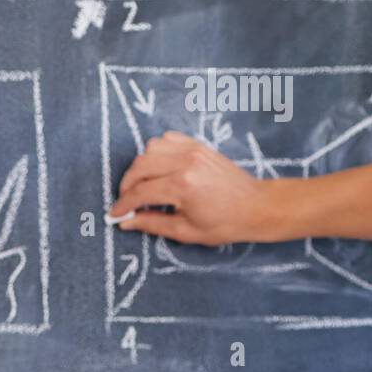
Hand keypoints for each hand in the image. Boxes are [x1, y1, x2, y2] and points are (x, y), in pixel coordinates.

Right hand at [109, 131, 276, 244]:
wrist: (256, 206)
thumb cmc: (225, 223)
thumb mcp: (186, 231)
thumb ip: (152, 224)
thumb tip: (126, 222)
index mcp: (183, 186)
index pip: (140, 192)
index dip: (123, 204)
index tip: (115, 214)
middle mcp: (186, 162)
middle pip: (140, 166)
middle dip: (127, 184)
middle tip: (127, 201)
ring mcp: (193, 150)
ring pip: (150, 148)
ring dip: (141, 167)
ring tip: (144, 185)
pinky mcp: (198, 145)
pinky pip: (167, 140)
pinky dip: (157, 152)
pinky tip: (159, 169)